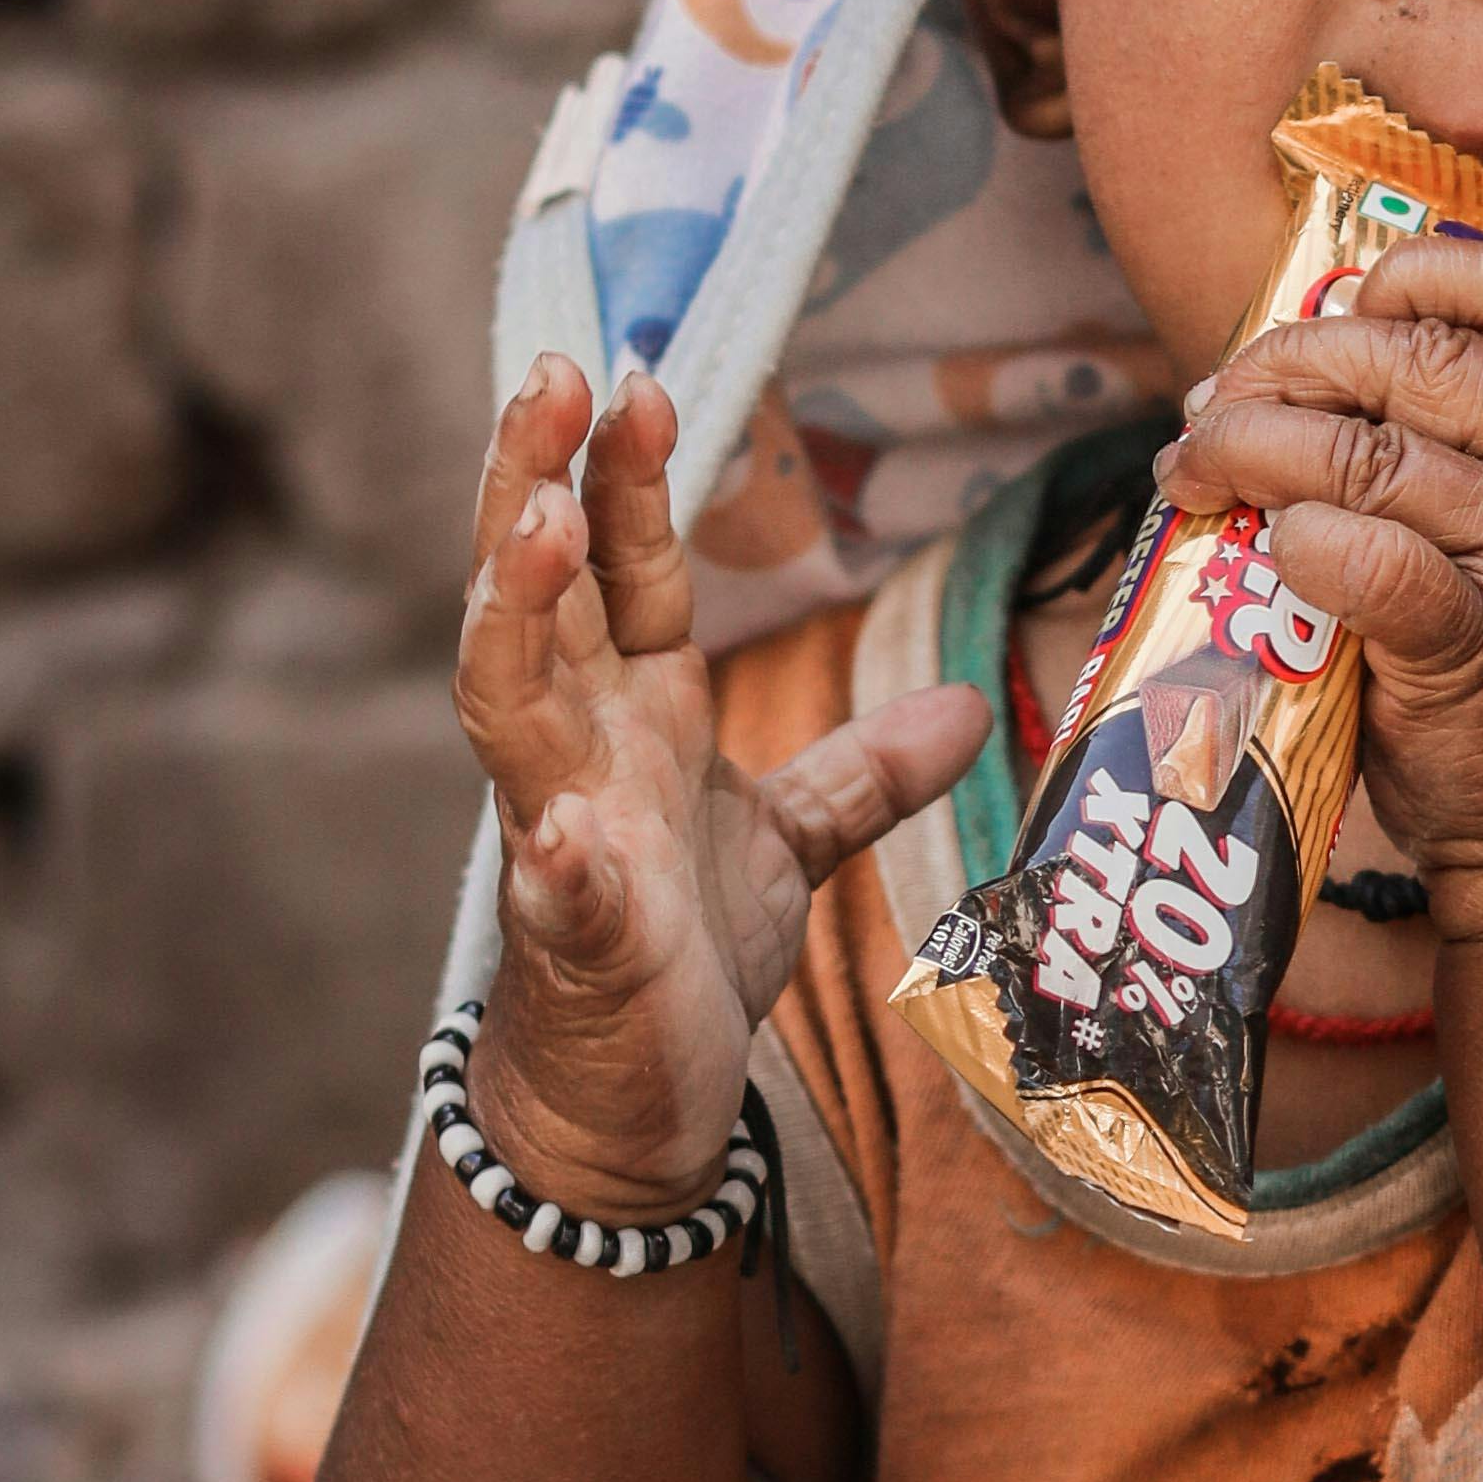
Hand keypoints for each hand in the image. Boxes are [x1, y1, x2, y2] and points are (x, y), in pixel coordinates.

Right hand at [454, 357, 984, 1212]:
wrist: (630, 1103)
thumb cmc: (686, 954)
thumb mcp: (792, 842)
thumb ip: (863, 770)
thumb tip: (970, 704)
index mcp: (632, 716)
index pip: (626, 572)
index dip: (629, 478)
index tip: (645, 378)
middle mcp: (581, 756)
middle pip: (541, 596)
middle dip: (536, 486)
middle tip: (554, 378)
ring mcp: (562, 842)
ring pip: (512, 707)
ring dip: (517, 617)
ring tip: (538, 530)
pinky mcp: (574, 945)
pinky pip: (558, 895)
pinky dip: (557, 861)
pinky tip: (561, 831)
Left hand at [1150, 236, 1482, 934]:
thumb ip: (1461, 449)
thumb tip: (1284, 373)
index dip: (1404, 275)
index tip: (1328, 314)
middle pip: (1415, 356)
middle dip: (1285, 364)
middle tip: (1211, 406)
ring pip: (1366, 451)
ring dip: (1250, 446)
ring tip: (1193, 471)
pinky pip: (1362, 556)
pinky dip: (1294, 540)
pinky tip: (1266, 549)